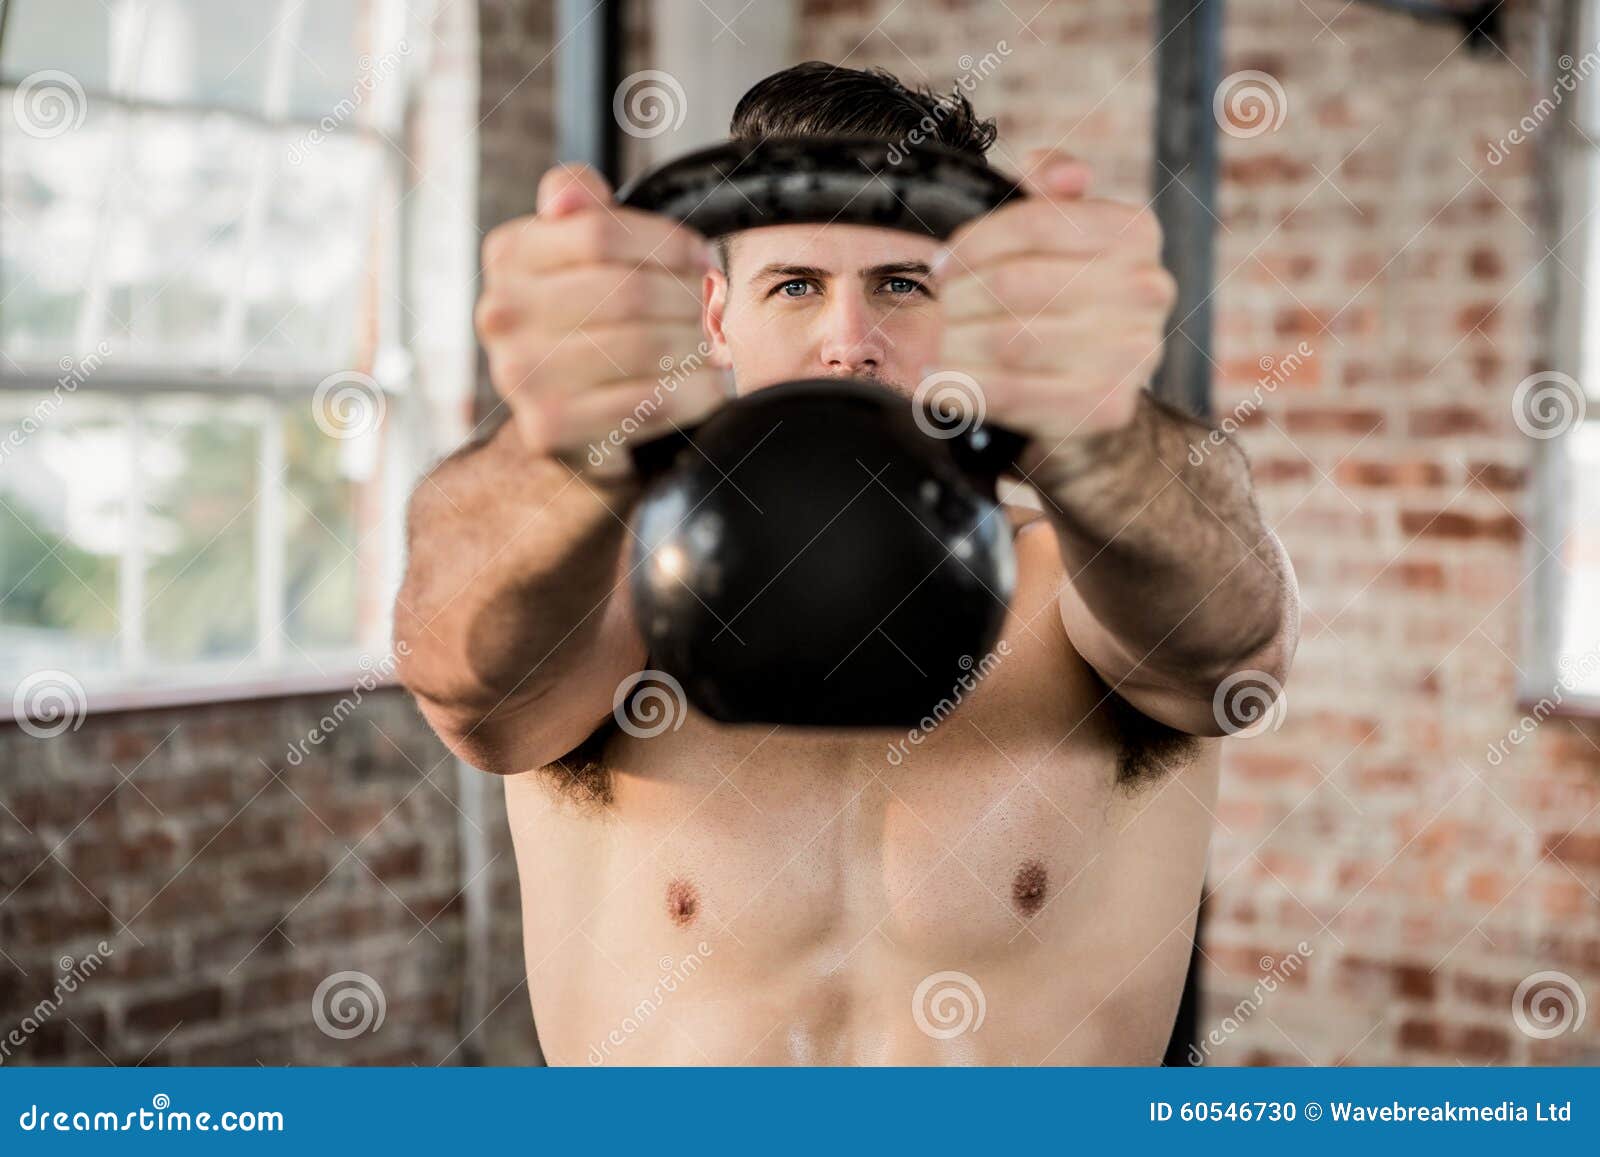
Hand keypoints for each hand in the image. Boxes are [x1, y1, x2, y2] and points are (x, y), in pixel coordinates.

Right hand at [475, 163, 725, 475]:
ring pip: (644, 345)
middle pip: (629, 292)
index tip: (701, 257)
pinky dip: (692, 391)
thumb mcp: (577, 250)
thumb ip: (581, 204)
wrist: (565, 415)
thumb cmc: (583, 322)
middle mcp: (502, 312)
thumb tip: (563, 195)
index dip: (667, 243)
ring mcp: (520, 373)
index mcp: (509, 255)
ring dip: (696, 345)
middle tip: (712, 309)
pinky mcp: (549, 425)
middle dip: (688, 299)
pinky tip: (704, 385)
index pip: (600, 232)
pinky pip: (646, 401)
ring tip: (711, 346)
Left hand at [933, 149, 1175, 460]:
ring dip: (956, 343)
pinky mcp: (1107, 407)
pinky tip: (936, 382)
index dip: (973, 243)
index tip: (943, 264)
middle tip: (938, 308)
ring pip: (1006, 341)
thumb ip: (1049, 189)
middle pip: (1012, 283)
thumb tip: (1064, 174)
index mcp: (1135, 231)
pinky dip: (962, 388)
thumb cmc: (1065, 299)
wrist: (1095, 394)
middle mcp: (1148, 288)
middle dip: (958, 297)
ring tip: (939, 343)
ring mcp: (1133, 352)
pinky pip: (1012, 393)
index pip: (1033, 222)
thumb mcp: (1060, 232)